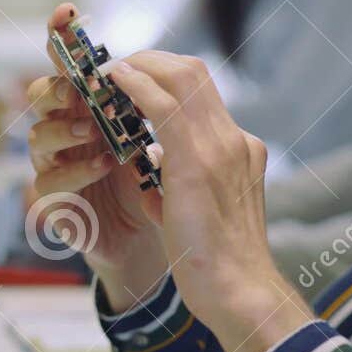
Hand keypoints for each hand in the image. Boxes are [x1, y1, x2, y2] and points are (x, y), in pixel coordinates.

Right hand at [26, 3, 166, 309]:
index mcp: (96, 109)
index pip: (75, 68)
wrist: (164, 247)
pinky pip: (48, 184)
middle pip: (44, 95)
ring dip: (65, 130)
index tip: (66, 11)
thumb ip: (165, 106)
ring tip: (95, 132)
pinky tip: (101, 166)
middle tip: (76, 87)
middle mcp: (72, 133)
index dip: (65, 39)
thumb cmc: (165, 189)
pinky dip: (74, 172)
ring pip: (37, 137)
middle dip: (56, 85)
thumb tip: (174, 66)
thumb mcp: (173, 141)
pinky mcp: (58, 206)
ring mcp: (59, 169)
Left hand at [105, 51, 313, 351]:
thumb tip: (149, 185)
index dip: (168, 77)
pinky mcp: (196, 162)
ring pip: (180, 77)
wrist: (238, 291)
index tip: (136, 80)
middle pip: (195, 72)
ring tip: (110, 70)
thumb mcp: (198, 214)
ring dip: (140, 66)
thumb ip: (178, 190)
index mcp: (241, 151)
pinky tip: (113, 81)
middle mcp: (235, 141)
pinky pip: (162, 106)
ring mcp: (220, 148)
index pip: (204, 94)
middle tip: (118, 66)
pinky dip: (136, 86)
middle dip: (152, 60)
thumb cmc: (216, 264)